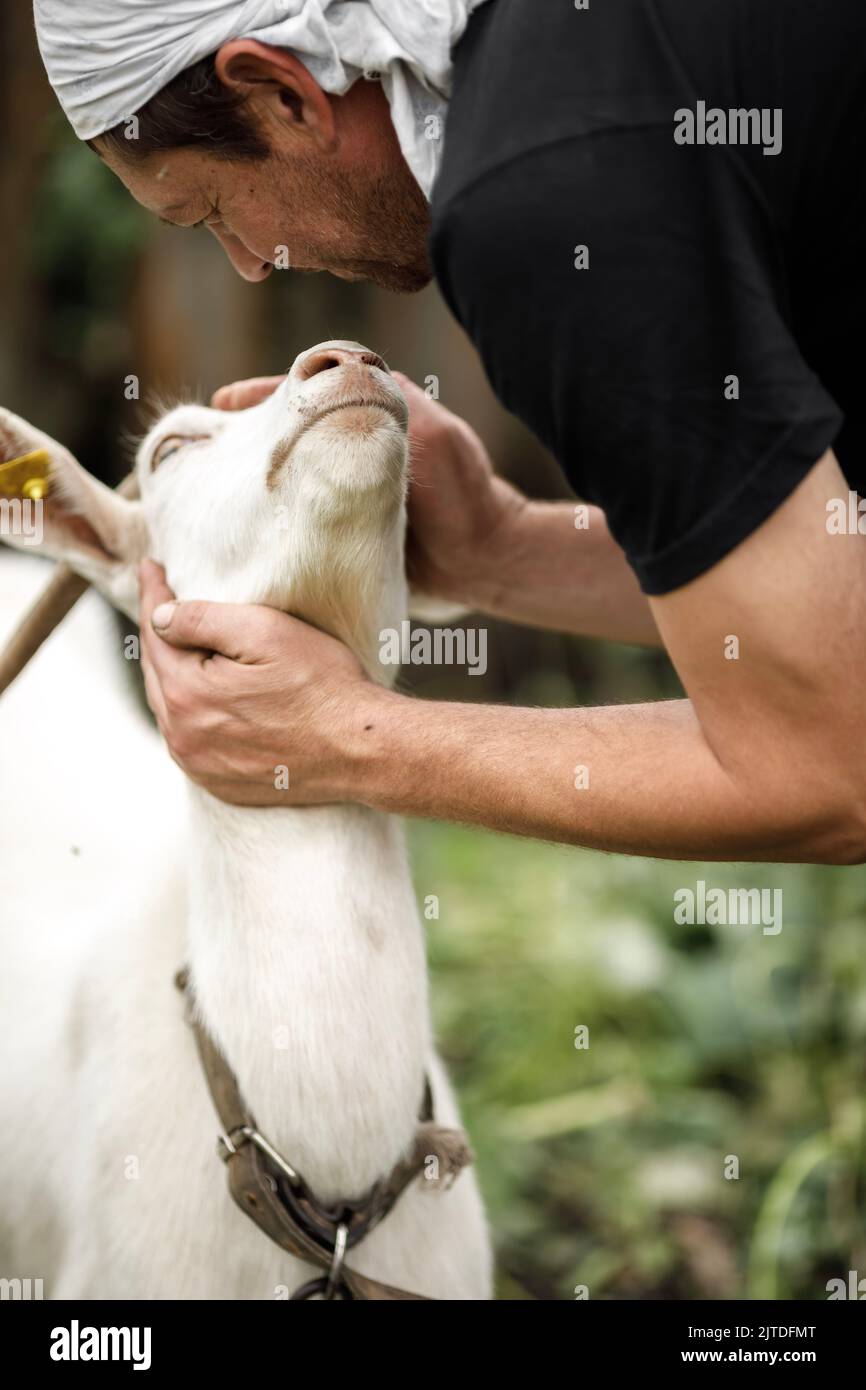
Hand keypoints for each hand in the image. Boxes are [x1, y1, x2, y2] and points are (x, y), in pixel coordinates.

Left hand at [137, 559, 377, 805]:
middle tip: (160, 602)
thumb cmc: (323, 686)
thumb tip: (159, 616)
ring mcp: (200, 767)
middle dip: (159, 637)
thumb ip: (202, 619)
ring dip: (171, 677)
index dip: (152, 595)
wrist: (362, 750)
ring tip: (176, 647)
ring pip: (171, 710)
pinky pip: (190, 742)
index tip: (150, 566)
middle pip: (157, 674)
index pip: (156, 635)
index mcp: (187, 695)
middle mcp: (183, 738)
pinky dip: (190, 715)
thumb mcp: (266, 632)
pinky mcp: (220, 784)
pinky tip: (202, 700)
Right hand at [210, 371, 527, 608]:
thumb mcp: (432, 433)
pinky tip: (245, 525)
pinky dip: (272, 519)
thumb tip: (342, 373)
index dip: (263, 397)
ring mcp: (344, 493)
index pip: (305, 395)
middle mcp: (352, 452)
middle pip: (289, 435)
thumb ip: (393, 397)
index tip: (223, 405)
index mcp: (369, 419)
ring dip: (256, 480)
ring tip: (215, 485)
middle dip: (250, 437)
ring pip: (289, 476)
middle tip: (209, 447)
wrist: (480, 560)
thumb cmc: (463, 494)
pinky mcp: (342, 532)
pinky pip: (298, 519)